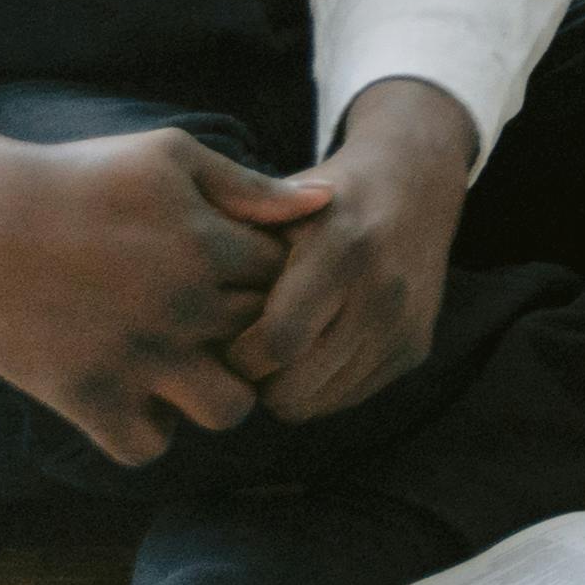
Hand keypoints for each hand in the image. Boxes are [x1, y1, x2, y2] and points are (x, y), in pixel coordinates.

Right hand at [0, 98, 326, 464]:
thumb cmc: (78, 176)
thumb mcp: (169, 157)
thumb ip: (249, 187)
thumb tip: (326, 202)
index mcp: (210, 245)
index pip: (291, 283)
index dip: (276, 283)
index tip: (243, 276)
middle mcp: (182, 306)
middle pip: (269, 347)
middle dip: (255, 340)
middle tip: (219, 328)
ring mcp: (135, 357)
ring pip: (227, 410)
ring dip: (216, 395)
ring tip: (189, 371)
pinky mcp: (83, 395)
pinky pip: (146, 447)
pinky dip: (148, 432)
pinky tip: (137, 397)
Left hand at [224, 80, 478, 425]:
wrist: (416, 180)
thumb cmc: (324, 196)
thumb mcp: (278, 202)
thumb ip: (231, 246)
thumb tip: (168, 309)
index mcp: (343, 249)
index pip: (276, 344)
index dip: (236, 353)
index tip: (225, 332)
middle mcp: (382, 292)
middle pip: (292, 389)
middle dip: (258, 378)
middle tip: (247, 346)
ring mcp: (404, 324)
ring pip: (317, 403)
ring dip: (288, 384)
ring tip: (281, 343)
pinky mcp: (416, 346)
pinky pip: (345, 399)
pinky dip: (320, 383)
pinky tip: (315, 344)